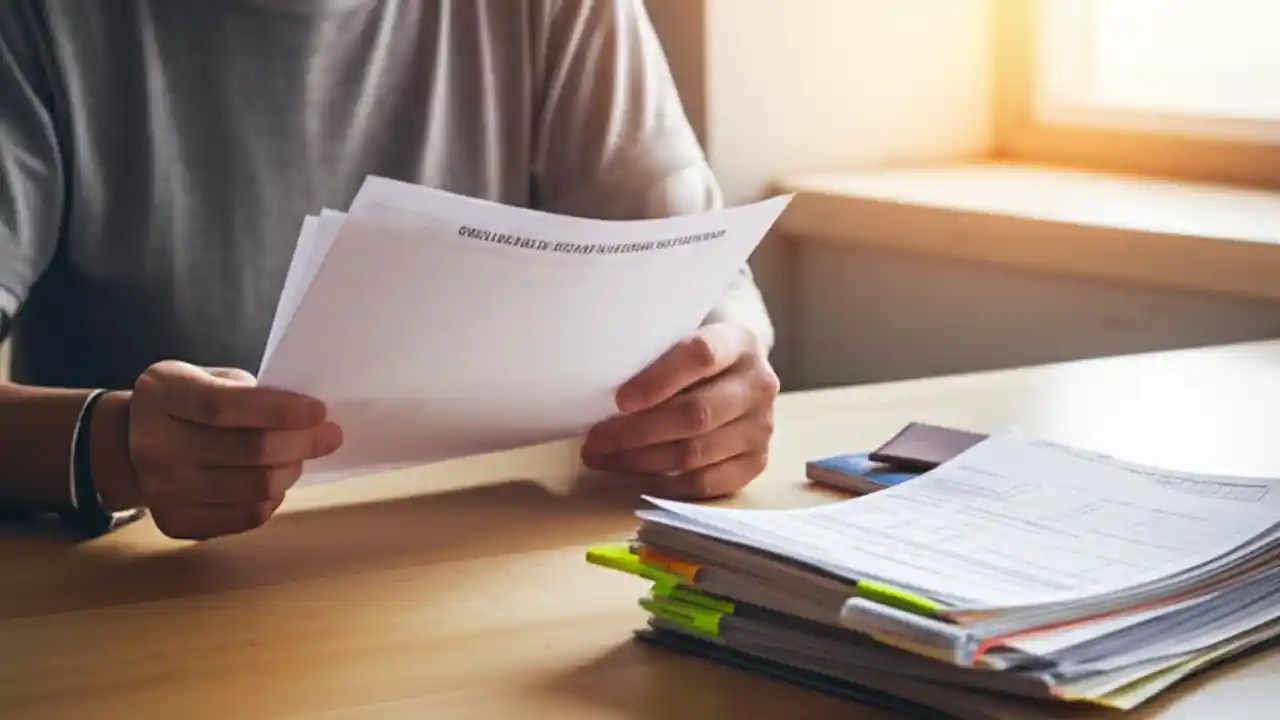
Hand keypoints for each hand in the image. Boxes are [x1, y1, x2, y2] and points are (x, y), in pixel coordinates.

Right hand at [127, 361, 341, 539]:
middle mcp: (155, 444)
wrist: (129, 445)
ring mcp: (162, 489)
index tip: (319, 410)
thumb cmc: (186, 403)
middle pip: (247, 451)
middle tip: (330, 435)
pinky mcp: (175, 522)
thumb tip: (308, 417)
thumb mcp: (205, 377)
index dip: (280, 410)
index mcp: (163, 394)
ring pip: (253, 489)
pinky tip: (276, 479)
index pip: (225, 406)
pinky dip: (273, 498)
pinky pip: (245, 516)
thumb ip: (248, 392)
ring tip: (299, 456)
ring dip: (290, 470)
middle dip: (301, 443)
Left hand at [581, 323, 779, 498]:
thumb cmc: (689, 358)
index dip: (657, 380)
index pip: (701, 357)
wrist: (733, 375)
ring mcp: (762, 427)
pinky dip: (665, 484)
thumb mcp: (677, 339)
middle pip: (695, 415)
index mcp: (739, 342)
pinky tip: (635, 476)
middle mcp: (759, 384)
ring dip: (640, 460)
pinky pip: (706, 484)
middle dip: (636, 432)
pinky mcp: (757, 462)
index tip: (619, 400)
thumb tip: (596, 391)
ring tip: (602, 457)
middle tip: (595, 440)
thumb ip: (651, 356)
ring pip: (695, 453)